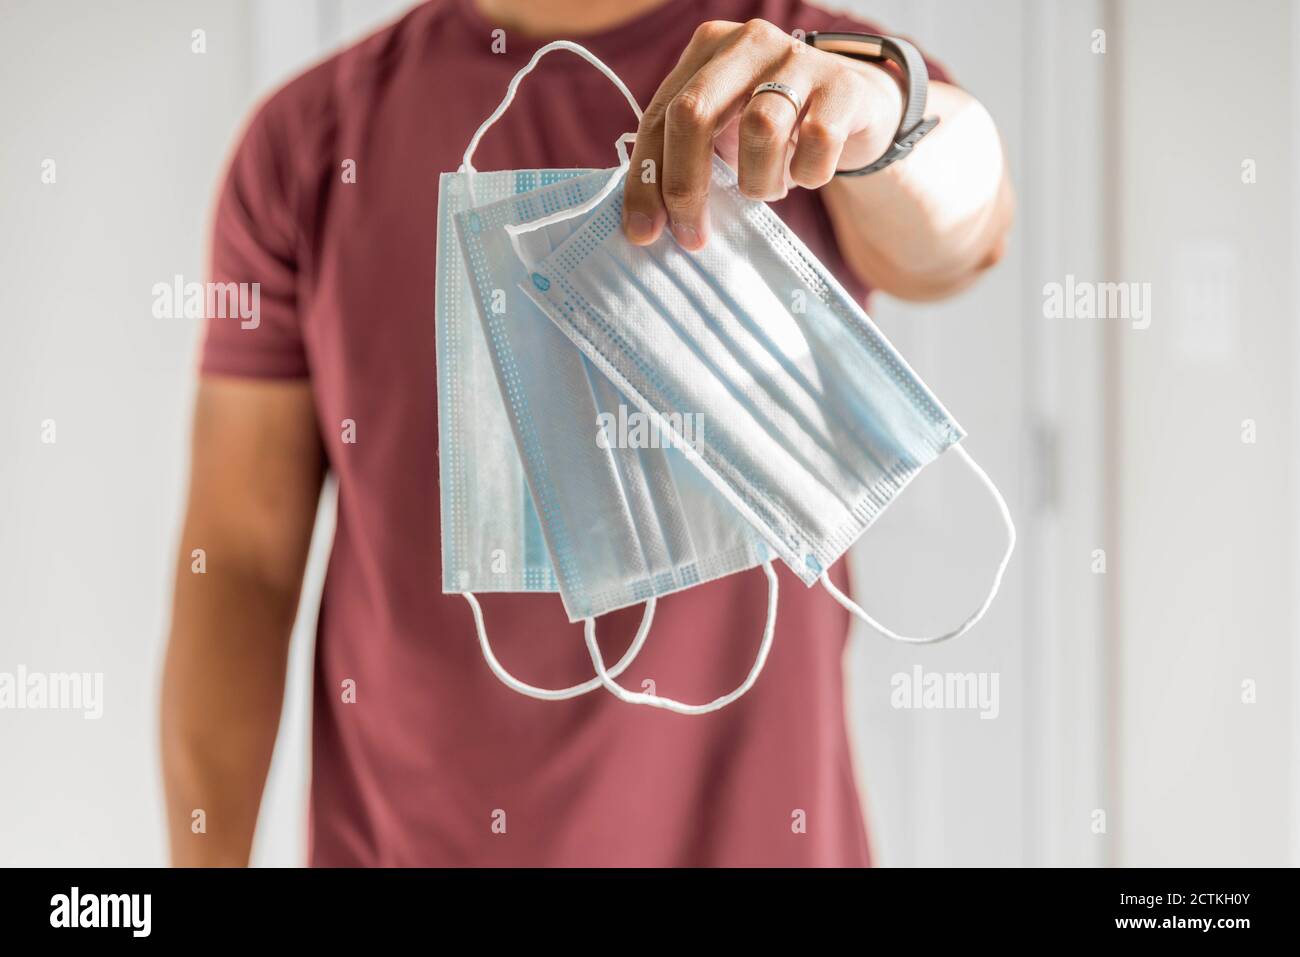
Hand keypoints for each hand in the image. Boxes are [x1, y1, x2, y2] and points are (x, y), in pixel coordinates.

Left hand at [622, 19, 902, 250]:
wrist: (856, 108)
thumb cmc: (776, 126)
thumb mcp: (724, 130)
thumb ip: (683, 155)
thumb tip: (644, 222)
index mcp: (706, 50)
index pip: (660, 115)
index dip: (647, 178)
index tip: (643, 231)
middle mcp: (748, 43)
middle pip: (695, 113)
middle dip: (686, 185)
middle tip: (692, 236)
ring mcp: (798, 58)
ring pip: (760, 129)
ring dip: (758, 181)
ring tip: (767, 189)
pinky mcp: (843, 85)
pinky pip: (816, 141)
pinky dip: (807, 174)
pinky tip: (807, 173)